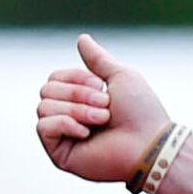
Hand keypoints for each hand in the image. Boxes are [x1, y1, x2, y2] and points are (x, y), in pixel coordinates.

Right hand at [36, 35, 172, 184]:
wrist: (149, 145)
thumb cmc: (140, 112)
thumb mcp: (119, 76)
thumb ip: (98, 60)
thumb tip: (82, 38)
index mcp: (80, 99)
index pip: (54, 78)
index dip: (75, 78)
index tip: (101, 86)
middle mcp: (69, 117)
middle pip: (46, 90)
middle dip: (77, 94)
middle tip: (105, 107)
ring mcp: (64, 136)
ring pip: (44, 107)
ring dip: (77, 110)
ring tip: (102, 120)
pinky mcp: (60, 154)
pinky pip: (43, 127)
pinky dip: (65, 124)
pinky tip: (86, 134)